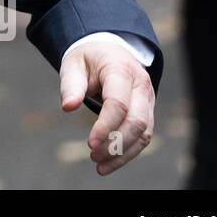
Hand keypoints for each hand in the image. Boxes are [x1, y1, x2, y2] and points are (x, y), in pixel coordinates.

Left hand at [60, 38, 155, 174]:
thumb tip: (68, 107)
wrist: (109, 50)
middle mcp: (140, 85)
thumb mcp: (73, 63)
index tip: (90, 144)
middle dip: (116, 143)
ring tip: (100, 166)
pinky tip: (110, 162)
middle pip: (137, 120)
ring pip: (144, 132)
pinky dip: (129, 151)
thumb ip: (71, 84)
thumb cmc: (88, 58)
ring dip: (124, 153)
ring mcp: (148, 99)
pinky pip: (143, 135)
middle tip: (93, 156)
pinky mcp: (148, 111)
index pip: (118, 103)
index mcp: (121, 69)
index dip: (106, 126)